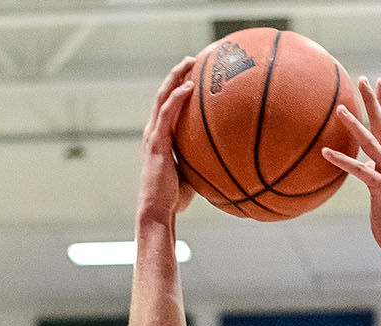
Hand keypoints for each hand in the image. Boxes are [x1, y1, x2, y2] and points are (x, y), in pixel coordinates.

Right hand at [137, 56, 196, 224]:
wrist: (158, 210)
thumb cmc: (175, 198)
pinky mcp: (156, 142)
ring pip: (163, 97)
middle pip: (164, 95)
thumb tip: (227, 159)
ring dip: (176, 77)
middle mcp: (154, 132)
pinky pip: (167, 113)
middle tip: (193, 59)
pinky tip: (190, 86)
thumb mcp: (193, 174)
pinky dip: (177, 97)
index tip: (194, 74)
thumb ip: (203, 161)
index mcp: (160, 138)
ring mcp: (153, 135)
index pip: (168, 106)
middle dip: (177, 74)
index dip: (178, 88)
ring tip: (191, 61)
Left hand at [323, 77, 380, 263]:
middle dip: (373, 101)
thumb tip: (364, 162)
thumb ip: (374, 171)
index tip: (377, 82)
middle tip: (363, 79)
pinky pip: (359, 171)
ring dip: (354, 125)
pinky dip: (342, 160)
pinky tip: (326, 152)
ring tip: (340, 109)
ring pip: (371, 143)